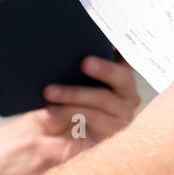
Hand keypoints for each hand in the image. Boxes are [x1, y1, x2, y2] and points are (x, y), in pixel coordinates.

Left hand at [25, 54, 141, 168]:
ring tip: (49, 91)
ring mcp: (122, 114)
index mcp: (119, 72)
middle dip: (104, 69)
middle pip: (123, 77)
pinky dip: (70, 111)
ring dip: (73, 93)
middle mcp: (126, 92)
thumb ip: (74, 65)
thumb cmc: (58, 101)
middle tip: (84, 62)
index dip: (124, 45)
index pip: (126, 55)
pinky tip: (52, 108)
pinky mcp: (112, 132)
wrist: (46, 137)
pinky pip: (92, 117)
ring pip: (103, 99)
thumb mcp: (64, 80)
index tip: (112, 38)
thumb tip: (66, 49)